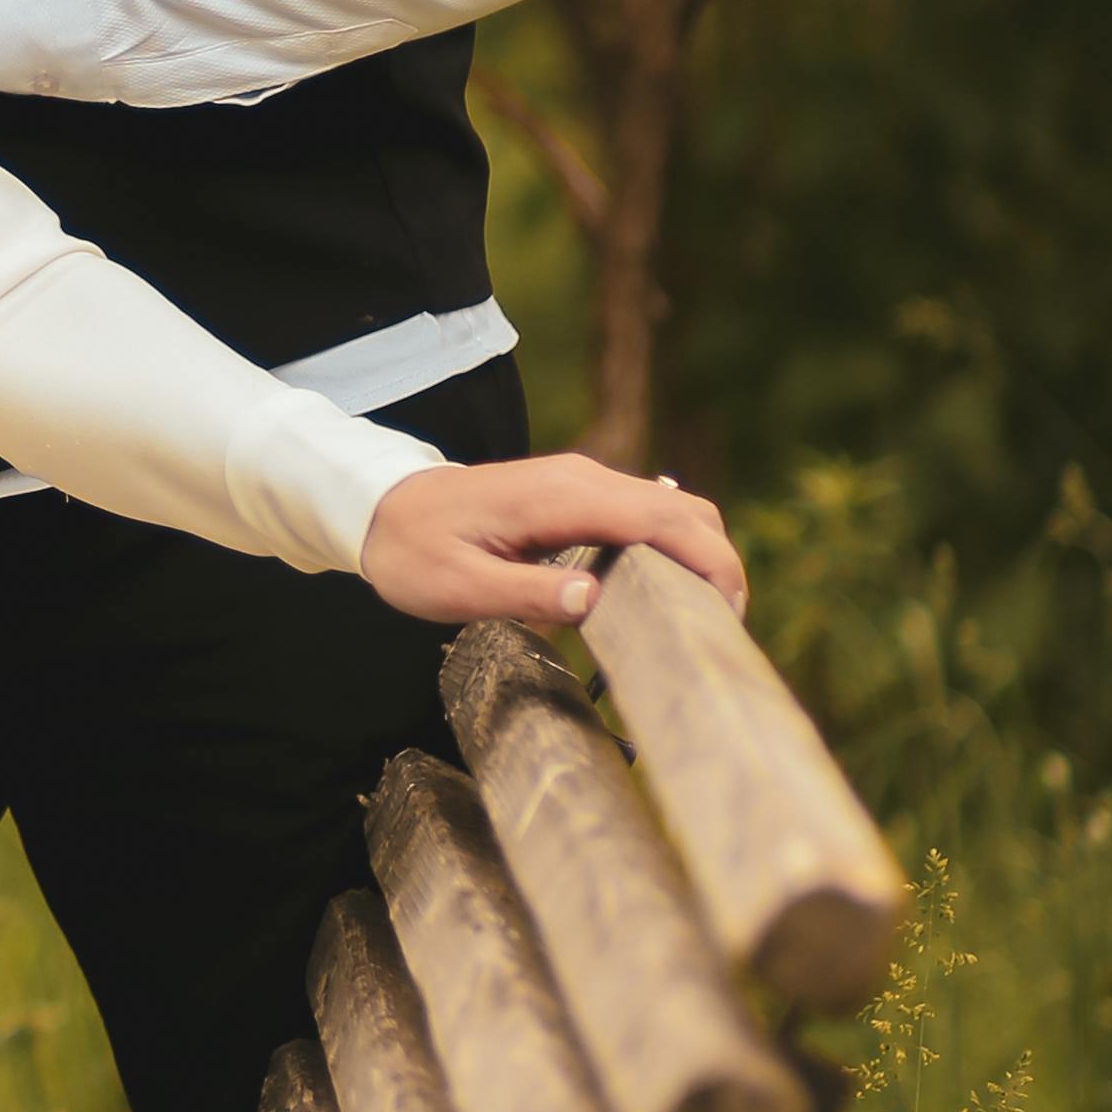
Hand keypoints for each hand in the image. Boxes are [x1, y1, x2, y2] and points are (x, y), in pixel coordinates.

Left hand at [359, 456, 745, 635]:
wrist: (380, 507)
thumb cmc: (414, 551)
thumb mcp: (458, 587)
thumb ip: (525, 594)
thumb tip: (593, 603)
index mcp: (562, 497)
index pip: (662, 519)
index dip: (710, 562)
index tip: (731, 614)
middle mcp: (583, 479)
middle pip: (684, 509)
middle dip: (718, 565)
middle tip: (723, 633)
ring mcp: (582, 483)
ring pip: (671, 509)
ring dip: (699, 557)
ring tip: (700, 622)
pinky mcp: (578, 496)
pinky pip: (644, 516)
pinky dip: (673, 551)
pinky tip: (665, 597)